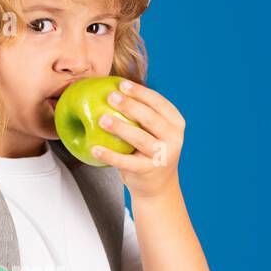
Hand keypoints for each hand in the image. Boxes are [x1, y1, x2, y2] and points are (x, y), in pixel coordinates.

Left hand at [90, 79, 185, 198]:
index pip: (159, 102)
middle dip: (130, 105)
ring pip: (140, 138)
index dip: (140, 92)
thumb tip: (114, 89)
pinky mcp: (148, 171)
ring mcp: (162, 156)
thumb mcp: (155, 131)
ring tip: (102, 119)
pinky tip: (95, 149)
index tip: (121, 84)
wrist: (158, 186)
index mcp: (176, 123)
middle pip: (150, 118)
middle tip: (111, 96)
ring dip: (120, 127)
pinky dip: (109, 155)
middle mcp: (173, 138)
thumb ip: (143, 114)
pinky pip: (126, 162)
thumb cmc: (150, 151)